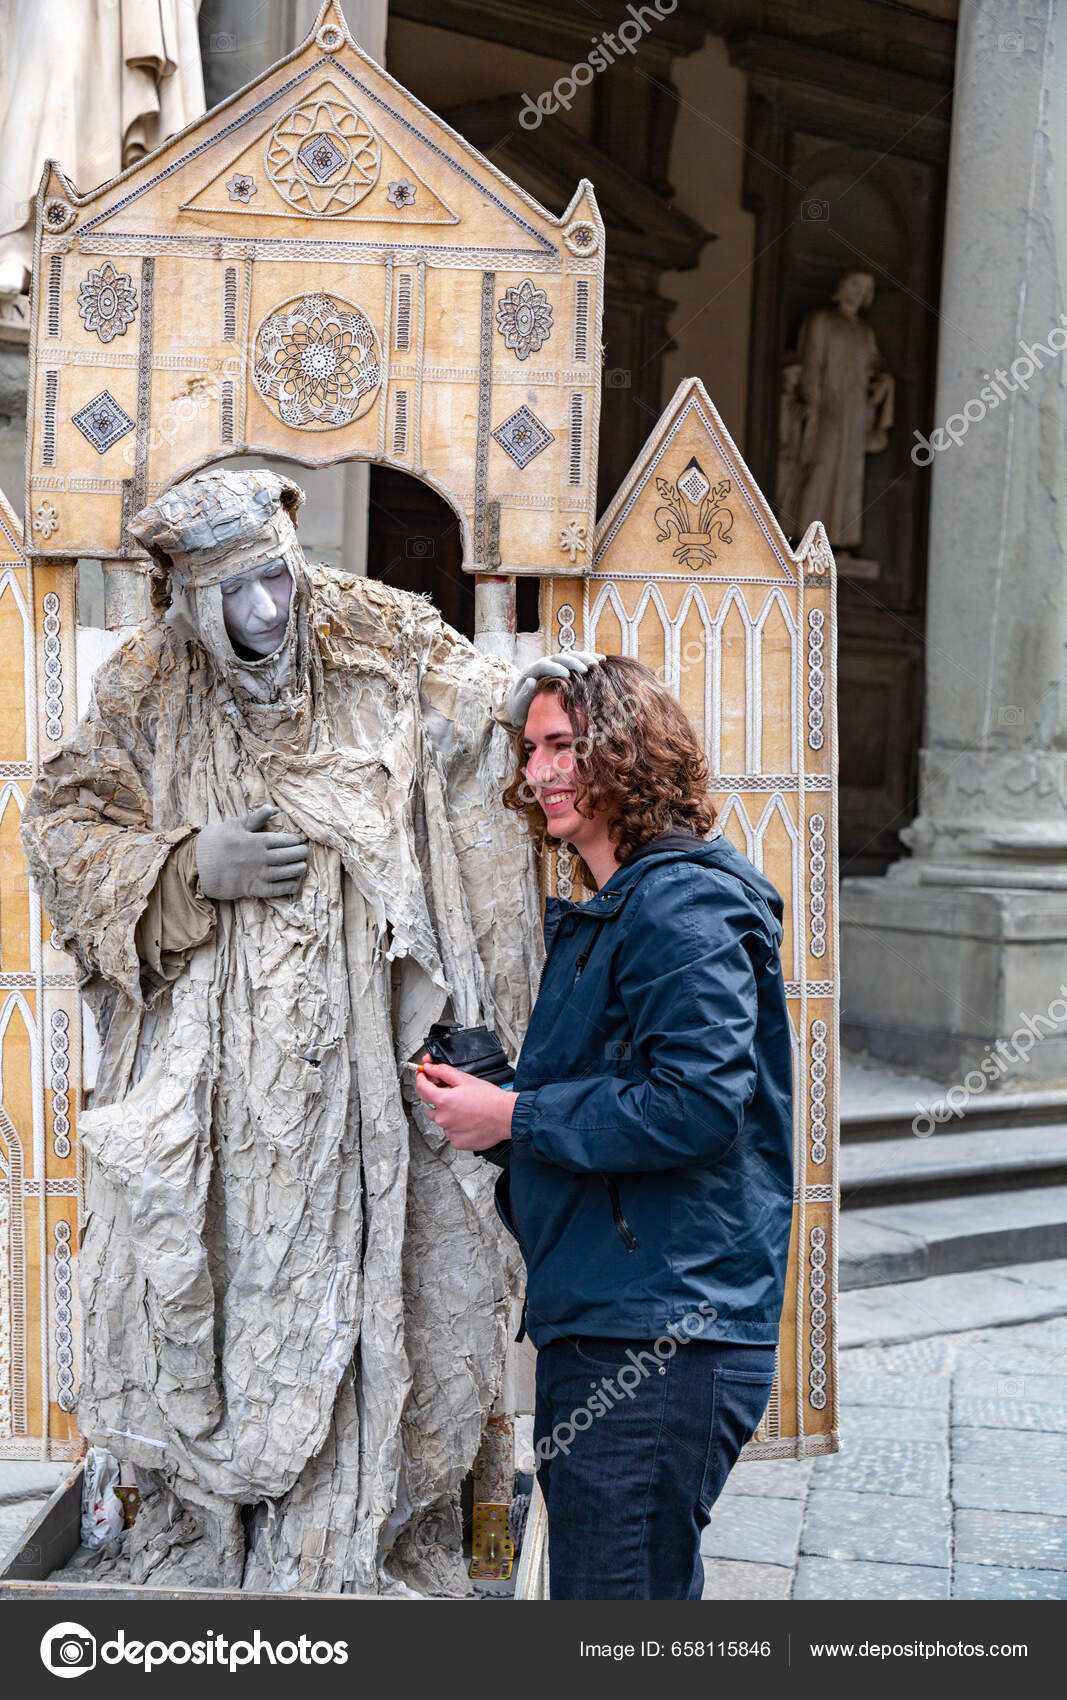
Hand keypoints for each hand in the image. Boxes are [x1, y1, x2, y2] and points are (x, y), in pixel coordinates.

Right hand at [194, 804, 308, 900]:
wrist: (199, 865)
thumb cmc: (216, 841)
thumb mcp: (235, 824)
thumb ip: (255, 818)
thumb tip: (271, 807)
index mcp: (258, 840)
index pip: (285, 840)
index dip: (295, 841)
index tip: (299, 841)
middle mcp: (261, 858)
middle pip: (288, 856)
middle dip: (300, 854)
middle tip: (304, 852)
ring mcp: (258, 874)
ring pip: (285, 872)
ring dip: (297, 870)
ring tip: (303, 867)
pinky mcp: (253, 888)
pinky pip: (275, 890)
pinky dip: (287, 887)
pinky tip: (293, 884)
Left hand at [413, 1056, 516, 1150]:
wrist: (506, 1116)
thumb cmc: (490, 1099)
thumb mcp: (465, 1079)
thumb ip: (443, 1072)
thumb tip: (429, 1068)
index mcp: (443, 1101)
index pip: (422, 1087)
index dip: (421, 1078)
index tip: (423, 1075)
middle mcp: (443, 1118)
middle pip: (431, 1106)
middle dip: (439, 1099)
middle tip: (455, 1095)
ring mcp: (449, 1132)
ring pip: (442, 1120)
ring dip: (448, 1114)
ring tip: (466, 1110)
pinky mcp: (457, 1142)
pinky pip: (451, 1132)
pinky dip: (457, 1127)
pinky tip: (469, 1120)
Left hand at [505, 651, 604, 727]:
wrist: (522, 706)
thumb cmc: (521, 707)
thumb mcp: (519, 703)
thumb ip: (524, 693)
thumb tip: (530, 681)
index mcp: (531, 671)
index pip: (543, 665)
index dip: (555, 668)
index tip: (566, 674)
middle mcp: (544, 664)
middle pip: (559, 657)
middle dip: (573, 662)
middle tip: (585, 669)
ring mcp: (555, 664)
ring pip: (570, 656)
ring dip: (584, 658)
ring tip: (596, 663)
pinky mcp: (564, 668)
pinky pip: (577, 661)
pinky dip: (589, 659)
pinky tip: (601, 660)